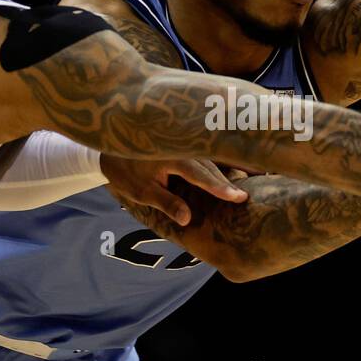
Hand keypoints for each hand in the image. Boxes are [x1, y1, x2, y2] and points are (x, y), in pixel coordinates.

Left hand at [100, 156, 246, 226]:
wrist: (109, 141)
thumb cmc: (124, 168)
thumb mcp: (142, 190)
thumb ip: (166, 203)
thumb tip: (189, 219)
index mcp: (173, 157)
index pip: (202, 175)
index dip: (221, 188)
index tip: (239, 198)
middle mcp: (182, 147)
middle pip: (212, 166)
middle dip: (231, 181)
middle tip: (249, 195)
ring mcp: (184, 143)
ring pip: (211, 158)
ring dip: (228, 170)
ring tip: (251, 178)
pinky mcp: (184, 142)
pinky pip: (205, 154)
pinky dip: (218, 162)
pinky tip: (233, 167)